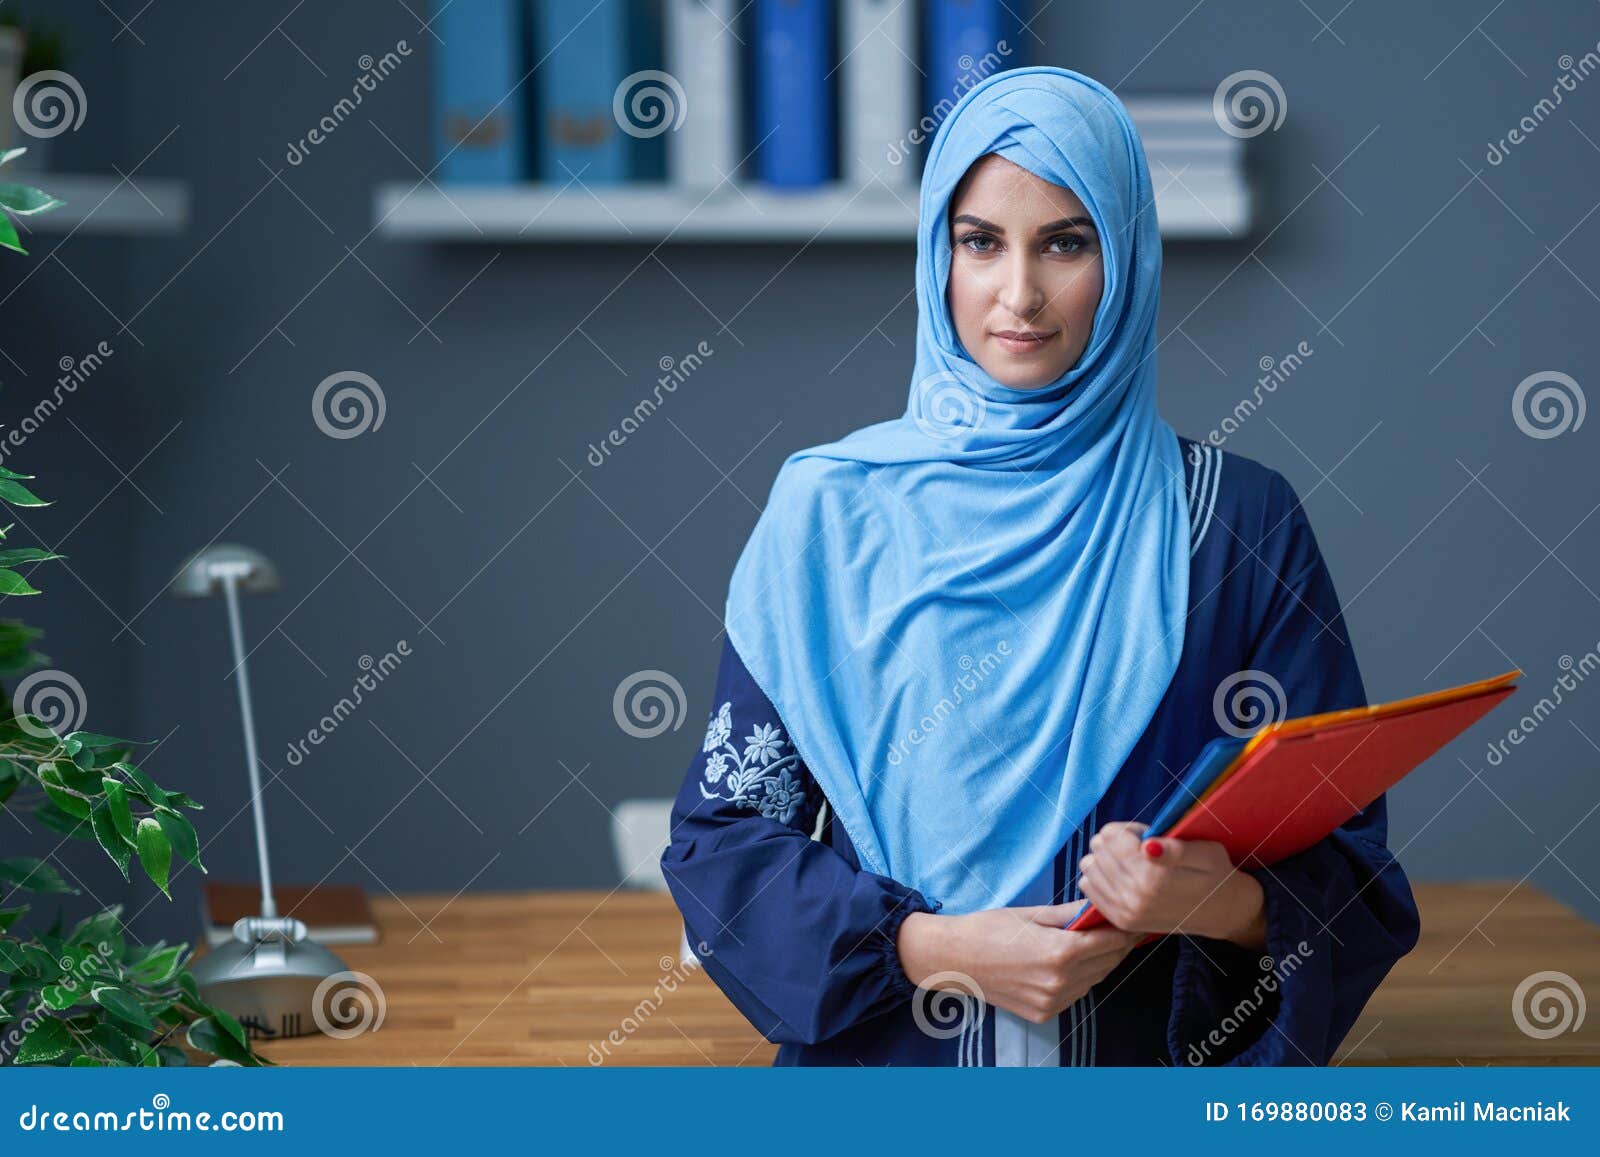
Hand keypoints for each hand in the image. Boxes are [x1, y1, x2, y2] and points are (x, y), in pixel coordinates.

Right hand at [896, 905, 1143, 1024]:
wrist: (953, 960)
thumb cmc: (989, 928)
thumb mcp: (1032, 914)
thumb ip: (1072, 914)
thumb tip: (1101, 906)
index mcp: (1060, 953)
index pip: (1111, 941)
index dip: (1125, 928)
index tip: (1133, 917)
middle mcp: (1061, 982)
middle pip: (1109, 961)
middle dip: (1117, 943)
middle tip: (1121, 925)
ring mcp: (1053, 1002)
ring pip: (1096, 979)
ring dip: (1102, 961)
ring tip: (1098, 941)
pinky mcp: (1044, 1014)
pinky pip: (1076, 993)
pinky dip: (1082, 977)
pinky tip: (1072, 961)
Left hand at [1076, 820, 1266, 949]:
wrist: (1219, 912)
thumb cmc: (1214, 874)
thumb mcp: (1207, 853)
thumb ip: (1177, 848)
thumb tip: (1148, 846)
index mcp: (1154, 878)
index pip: (1113, 836)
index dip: (1128, 829)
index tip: (1146, 836)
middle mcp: (1135, 898)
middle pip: (1098, 849)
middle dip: (1116, 842)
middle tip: (1140, 849)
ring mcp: (1125, 912)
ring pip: (1089, 867)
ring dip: (1106, 858)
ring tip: (1132, 862)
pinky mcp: (1119, 920)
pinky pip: (1088, 887)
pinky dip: (1100, 876)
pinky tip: (1121, 875)